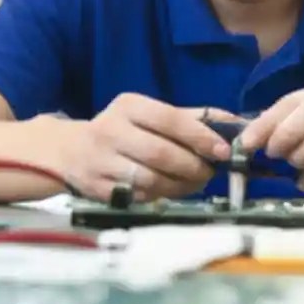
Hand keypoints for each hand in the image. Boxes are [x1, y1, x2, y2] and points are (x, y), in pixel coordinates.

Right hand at [60, 93, 233, 202]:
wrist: (68, 151)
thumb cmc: (121, 130)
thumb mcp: (147, 114)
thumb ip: (189, 117)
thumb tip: (234, 122)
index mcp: (128, 106)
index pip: (170, 119)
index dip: (200, 136)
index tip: (222, 151)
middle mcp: (110, 130)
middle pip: (161, 153)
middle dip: (193, 166)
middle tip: (209, 172)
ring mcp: (101, 161)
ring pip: (151, 179)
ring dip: (181, 185)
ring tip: (195, 183)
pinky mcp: (97, 188)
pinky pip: (139, 197)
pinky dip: (162, 196)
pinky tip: (171, 191)